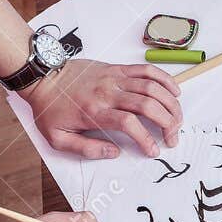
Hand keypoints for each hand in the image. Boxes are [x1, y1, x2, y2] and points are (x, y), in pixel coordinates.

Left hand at [22, 59, 182, 158]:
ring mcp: (115, 78)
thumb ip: (86, 149)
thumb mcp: (58, 138)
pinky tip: (174, 91)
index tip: (153, 151)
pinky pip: (147, 70)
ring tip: (177, 118)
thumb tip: (114, 153)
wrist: (44, 77)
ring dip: (170, 103)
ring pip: (152, 87)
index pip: (129, 123)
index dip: (146, 138)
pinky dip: (164, 79)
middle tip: (172, 137)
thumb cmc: (51, 108)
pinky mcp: (118, 68)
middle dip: (167, 123)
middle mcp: (108, 93)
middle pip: (147, 105)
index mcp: (94, 111)